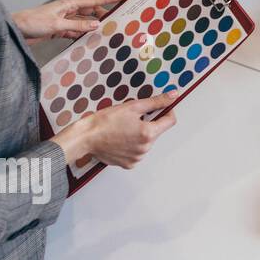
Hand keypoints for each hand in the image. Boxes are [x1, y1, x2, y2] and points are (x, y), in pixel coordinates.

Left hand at [13, 0, 125, 43]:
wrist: (15, 30)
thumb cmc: (32, 23)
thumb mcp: (57, 24)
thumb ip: (77, 25)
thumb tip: (97, 24)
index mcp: (69, 4)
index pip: (95, 0)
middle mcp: (68, 10)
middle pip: (92, 12)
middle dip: (105, 16)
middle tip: (119, 22)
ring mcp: (64, 20)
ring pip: (85, 22)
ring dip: (94, 27)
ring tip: (107, 32)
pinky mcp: (59, 29)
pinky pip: (76, 31)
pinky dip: (83, 35)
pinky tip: (90, 40)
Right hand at [58, 94, 178, 169]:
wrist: (85, 137)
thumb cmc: (104, 122)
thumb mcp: (133, 106)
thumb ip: (156, 102)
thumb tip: (173, 96)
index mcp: (148, 134)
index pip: (170, 121)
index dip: (167, 111)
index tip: (161, 108)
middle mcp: (145, 148)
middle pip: (156, 132)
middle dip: (148, 123)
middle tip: (132, 118)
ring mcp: (137, 158)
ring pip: (146, 142)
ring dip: (139, 135)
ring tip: (123, 130)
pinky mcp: (128, 164)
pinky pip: (136, 152)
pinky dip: (132, 146)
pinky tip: (120, 139)